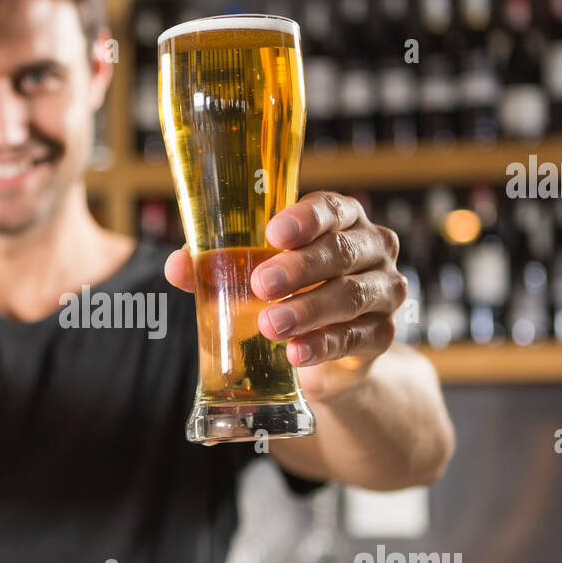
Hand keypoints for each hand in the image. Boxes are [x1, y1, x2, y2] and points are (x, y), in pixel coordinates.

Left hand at [164, 191, 406, 401]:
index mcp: (341, 219)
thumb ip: (216, 266)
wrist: (325, 349)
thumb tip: (177, 265)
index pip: (330, 208)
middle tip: (260, 284)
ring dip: (308, 310)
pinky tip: (295, 354)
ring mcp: (384, 290)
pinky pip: (357, 338)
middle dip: (299, 268)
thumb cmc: (288, 292)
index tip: (274, 233)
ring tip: (271, 325)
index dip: (305, 219)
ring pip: (351, 295)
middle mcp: (371, 248)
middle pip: (341, 252)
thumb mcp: (252, 274)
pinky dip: (323, 345)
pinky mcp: (382, 333)